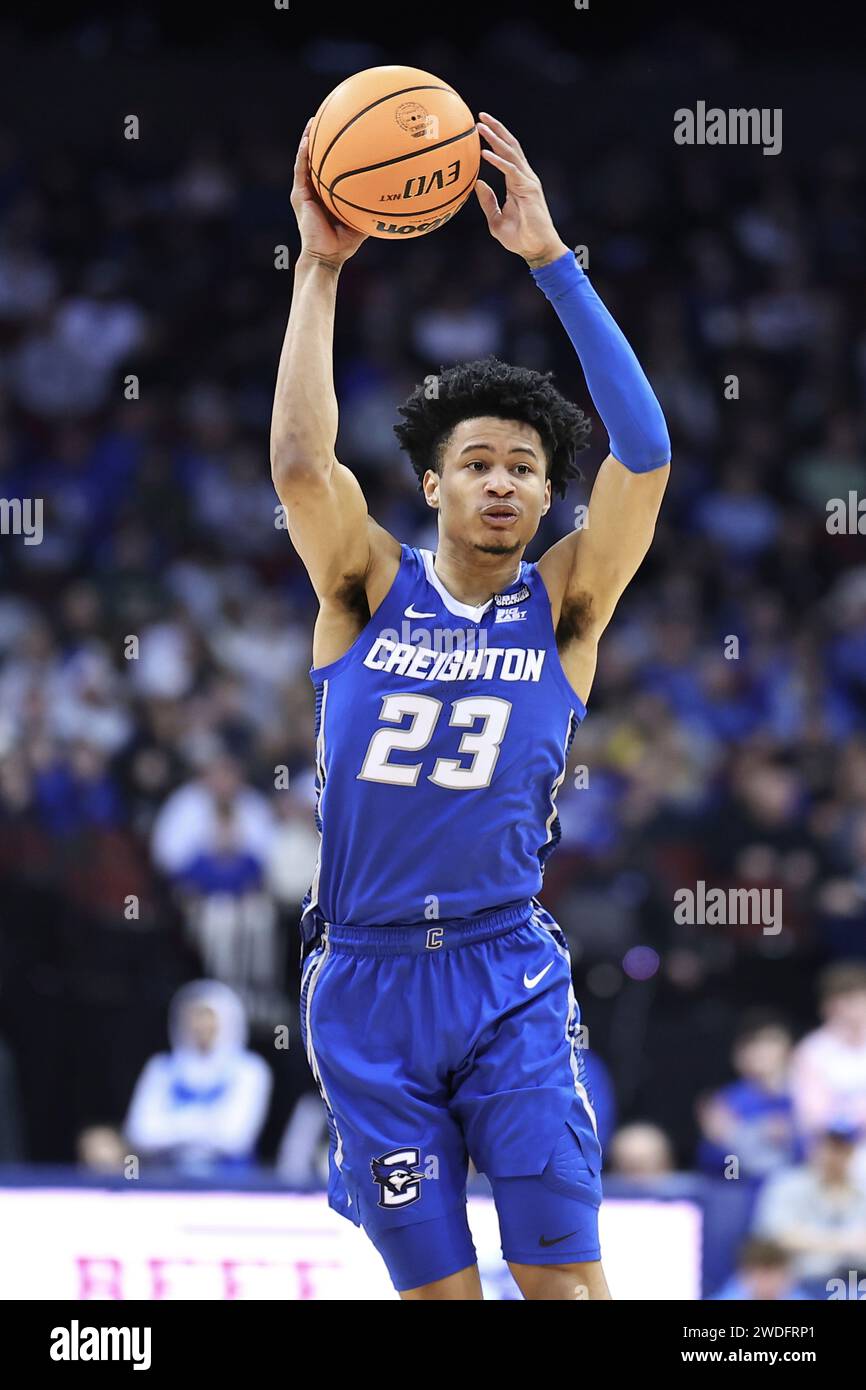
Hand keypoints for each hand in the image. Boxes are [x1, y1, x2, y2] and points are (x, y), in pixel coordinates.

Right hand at [291, 118, 367, 267]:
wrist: (327, 256)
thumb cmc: (345, 243)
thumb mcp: (364, 220)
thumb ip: (374, 206)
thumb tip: (396, 195)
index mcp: (329, 192)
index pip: (333, 166)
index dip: (339, 149)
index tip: (349, 130)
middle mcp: (316, 188)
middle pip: (319, 157)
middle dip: (323, 136)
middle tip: (331, 115)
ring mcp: (305, 191)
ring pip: (306, 159)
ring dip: (309, 139)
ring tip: (314, 120)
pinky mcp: (298, 195)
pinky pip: (300, 171)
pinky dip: (303, 155)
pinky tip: (307, 140)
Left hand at [473, 112, 569, 267]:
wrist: (537, 249)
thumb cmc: (519, 238)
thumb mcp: (495, 220)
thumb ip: (488, 201)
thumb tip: (477, 183)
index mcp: (517, 181)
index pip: (507, 154)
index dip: (495, 139)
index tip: (480, 127)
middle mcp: (524, 177)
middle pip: (510, 146)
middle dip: (496, 129)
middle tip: (480, 116)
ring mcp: (528, 181)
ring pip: (511, 153)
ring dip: (495, 138)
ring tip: (480, 126)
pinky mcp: (528, 189)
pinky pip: (511, 171)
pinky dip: (498, 161)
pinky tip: (485, 153)